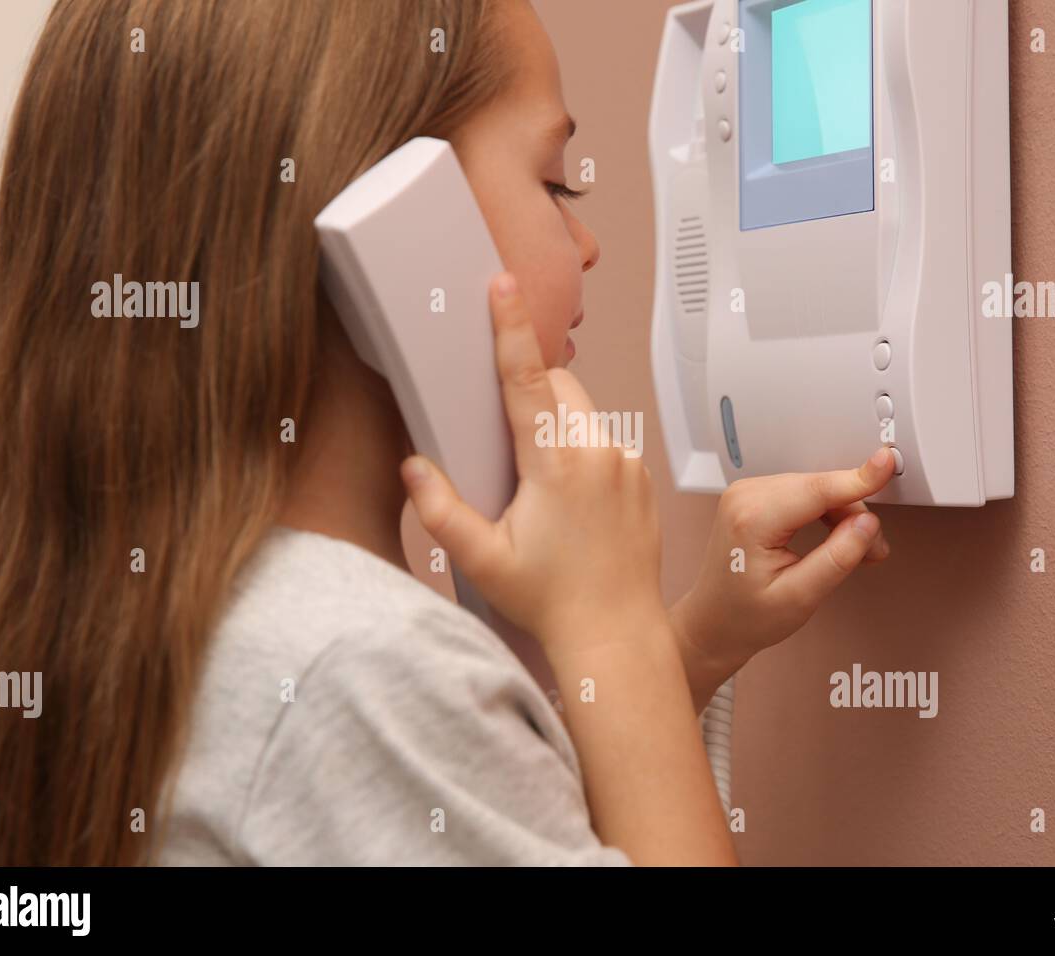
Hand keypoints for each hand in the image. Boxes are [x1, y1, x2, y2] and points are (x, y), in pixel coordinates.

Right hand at [400, 272, 667, 654]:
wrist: (616, 634)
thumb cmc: (552, 601)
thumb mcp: (482, 560)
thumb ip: (442, 511)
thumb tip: (413, 466)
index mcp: (556, 464)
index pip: (529, 378)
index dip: (511, 326)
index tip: (503, 284)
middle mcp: (599, 452)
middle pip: (559, 387)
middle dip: (531, 391)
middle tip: (506, 440)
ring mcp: (626, 463)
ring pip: (583, 413)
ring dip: (556, 425)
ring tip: (538, 485)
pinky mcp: (641, 477)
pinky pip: (605, 441)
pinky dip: (581, 450)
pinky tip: (567, 499)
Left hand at [669, 449, 896, 706]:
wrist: (713, 622)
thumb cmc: (745, 616)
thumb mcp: (799, 597)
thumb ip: (837, 559)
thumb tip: (867, 524)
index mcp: (752, 519)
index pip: (817, 489)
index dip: (857, 478)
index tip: (886, 463)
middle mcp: (746, 496)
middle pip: (820, 488)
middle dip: (855, 514)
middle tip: (873, 551)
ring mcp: (747, 493)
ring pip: (815, 488)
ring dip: (843, 515)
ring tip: (857, 552)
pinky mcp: (755, 496)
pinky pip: (803, 492)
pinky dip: (826, 512)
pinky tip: (837, 537)